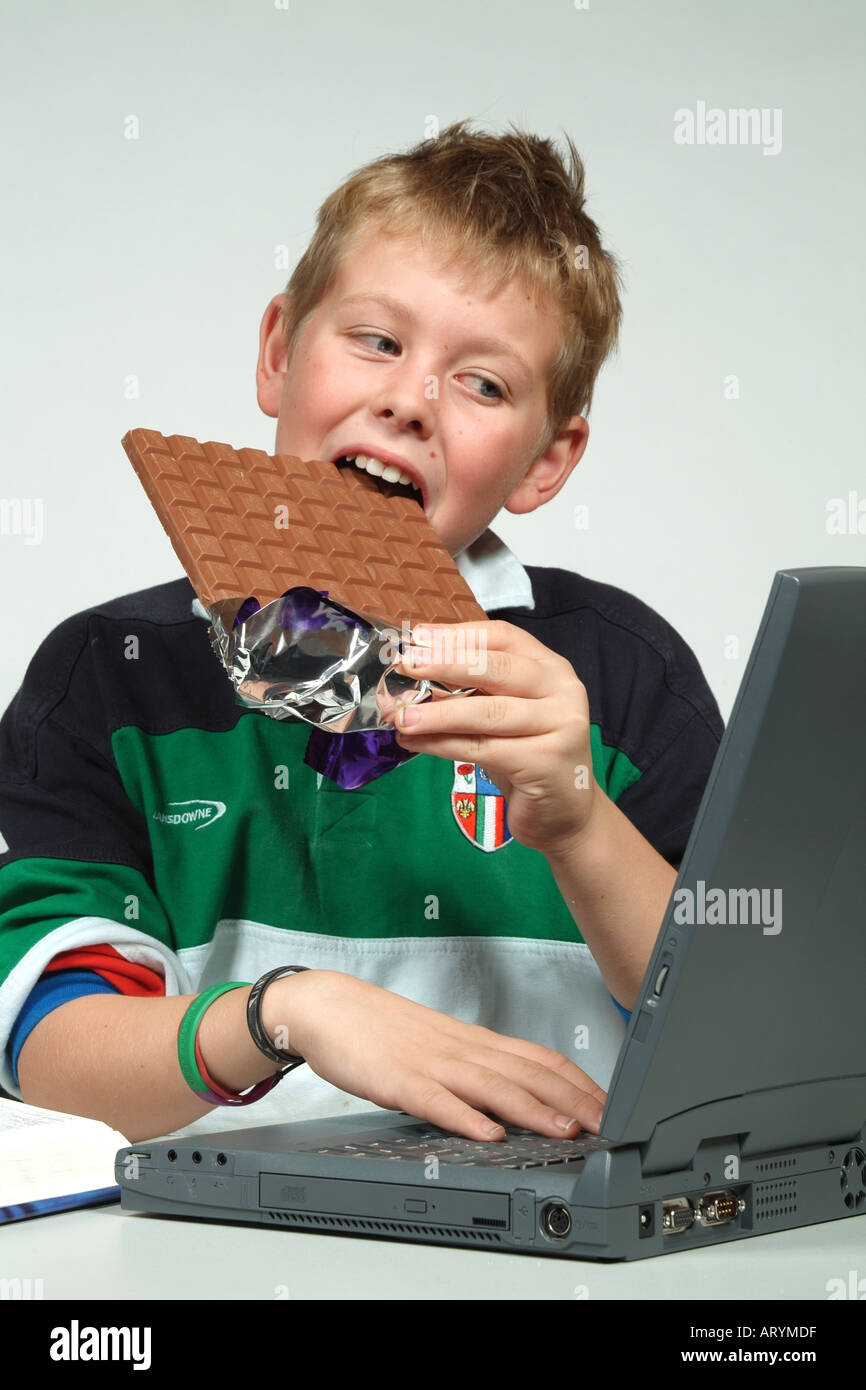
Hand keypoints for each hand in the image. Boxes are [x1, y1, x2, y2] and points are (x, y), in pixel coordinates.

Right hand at [268, 970, 606, 1141]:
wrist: (326, 1005)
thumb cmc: (381, 1029)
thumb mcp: (440, 1044)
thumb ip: (476, 1068)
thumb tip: (515, 1096)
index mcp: (473, 1041)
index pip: (538, 1058)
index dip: (578, 1082)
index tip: (609, 1104)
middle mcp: (460, 1049)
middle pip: (527, 1072)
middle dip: (572, 1099)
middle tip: (607, 1123)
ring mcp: (430, 1063)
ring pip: (491, 1086)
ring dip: (532, 1110)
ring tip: (565, 1131)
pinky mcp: (397, 1079)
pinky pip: (436, 1100)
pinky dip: (465, 1118)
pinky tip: (488, 1135)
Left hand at [381, 620, 598, 856]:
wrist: (566, 814)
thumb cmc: (528, 757)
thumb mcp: (503, 716)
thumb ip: (472, 693)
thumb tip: (412, 680)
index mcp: (551, 668)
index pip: (503, 637)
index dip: (459, 635)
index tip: (418, 638)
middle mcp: (562, 690)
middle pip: (497, 668)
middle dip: (446, 665)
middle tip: (405, 666)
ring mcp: (560, 725)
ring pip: (487, 712)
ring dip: (437, 713)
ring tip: (400, 717)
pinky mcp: (546, 761)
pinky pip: (483, 748)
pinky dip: (443, 745)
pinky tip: (415, 743)